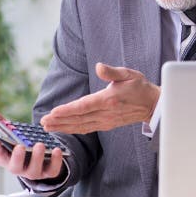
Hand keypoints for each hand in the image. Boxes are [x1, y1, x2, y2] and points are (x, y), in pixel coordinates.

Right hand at [0, 104, 64, 180]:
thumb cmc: (21, 142)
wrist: (41, 156)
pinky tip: (57, 150)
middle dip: (17, 157)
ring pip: (34, 170)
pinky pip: (52, 171)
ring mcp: (34, 171)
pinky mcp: (49, 172)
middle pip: (15, 167)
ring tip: (40, 145)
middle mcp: (19, 167)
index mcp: (7, 158)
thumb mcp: (10, 131)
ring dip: (37, 158)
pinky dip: (56, 161)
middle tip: (20, 147)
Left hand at [40, 62, 160, 133]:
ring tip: (47, 127)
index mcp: (109, 99)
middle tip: (43, 122)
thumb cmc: (140, 86)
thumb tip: (98, 67)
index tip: (53, 112)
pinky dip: (73, 129)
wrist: (152, 105)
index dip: (67, 110)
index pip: (84, 106)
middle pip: (78, 119)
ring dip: (63, 127)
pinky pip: (87, 128)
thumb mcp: (129, 74)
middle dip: (59, 121)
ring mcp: (106, 121)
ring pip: (81, 126)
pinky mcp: (107, 124)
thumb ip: (112, 72)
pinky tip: (63, 129)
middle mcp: (106, 113)